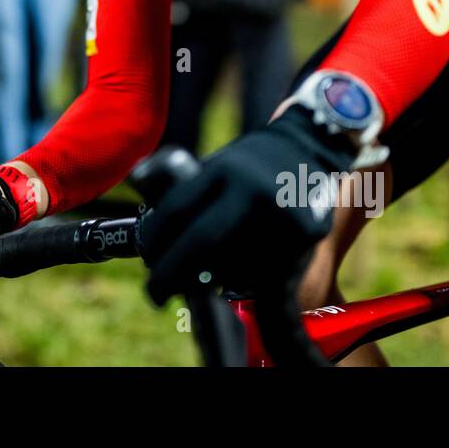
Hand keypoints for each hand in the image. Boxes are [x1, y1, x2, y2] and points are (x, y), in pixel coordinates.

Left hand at [139, 105, 352, 304]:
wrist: (311, 148)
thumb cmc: (251, 165)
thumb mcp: (217, 165)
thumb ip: (185, 189)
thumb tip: (138, 196)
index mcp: (222, 170)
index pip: (175, 209)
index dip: (155, 242)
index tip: (148, 262)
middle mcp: (250, 190)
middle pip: (200, 241)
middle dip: (170, 274)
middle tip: (155, 293)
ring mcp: (280, 215)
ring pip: (234, 266)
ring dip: (210, 283)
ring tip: (200, 284)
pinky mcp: (304, 237)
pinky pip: (268, 279)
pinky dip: (250, 294)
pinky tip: (238, 298)